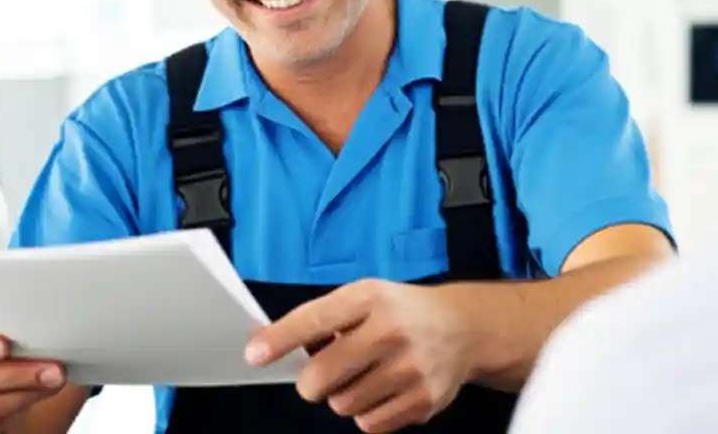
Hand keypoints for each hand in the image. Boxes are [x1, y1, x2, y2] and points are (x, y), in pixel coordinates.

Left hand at [245, 279, 476, 432]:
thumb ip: (322, 318)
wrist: (462, 328)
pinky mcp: (423, 400)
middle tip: (323, 373)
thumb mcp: (364, 297)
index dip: (281, 339)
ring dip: (343, 396)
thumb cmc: (401, 312)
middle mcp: (391, 331)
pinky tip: (382, 390)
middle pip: (322, 376)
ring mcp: (410, 368)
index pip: (315, 319)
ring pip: (342, 405)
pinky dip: (367, 413)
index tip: (255, 354)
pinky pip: (369, 424)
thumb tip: (268, 345)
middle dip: (312, 381)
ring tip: (363, 377)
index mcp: (370, 298)